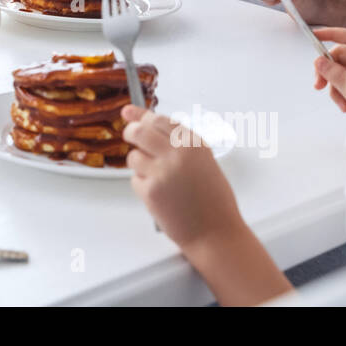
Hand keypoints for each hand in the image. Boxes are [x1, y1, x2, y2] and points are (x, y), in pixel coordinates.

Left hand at [122, 105, 243, 250]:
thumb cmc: (214, 202)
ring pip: (134, 157)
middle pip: (139, 131)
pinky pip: (135, 180)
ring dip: (139, 165)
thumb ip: (180, 146)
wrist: (216, 233)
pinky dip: (143, 186)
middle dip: (130, 131)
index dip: (141, 114)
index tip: (129, 111)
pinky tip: (161, 197)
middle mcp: (178, 154)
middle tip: (130, 134)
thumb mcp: (204, 163)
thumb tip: (152, 129)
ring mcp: (162, 171)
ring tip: (159, 180)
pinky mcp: (150, 191)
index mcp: (194, 144)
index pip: (159, 120)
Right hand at [310, 27, 345, 115]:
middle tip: (319, 85)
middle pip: (341, 58)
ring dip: (336, 89)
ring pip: (342, 73)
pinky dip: (344, 95)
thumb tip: (320, 62)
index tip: (315, 35)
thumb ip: (333, 73)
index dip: (331, 33)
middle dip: (328, 72)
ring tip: (343, 105)